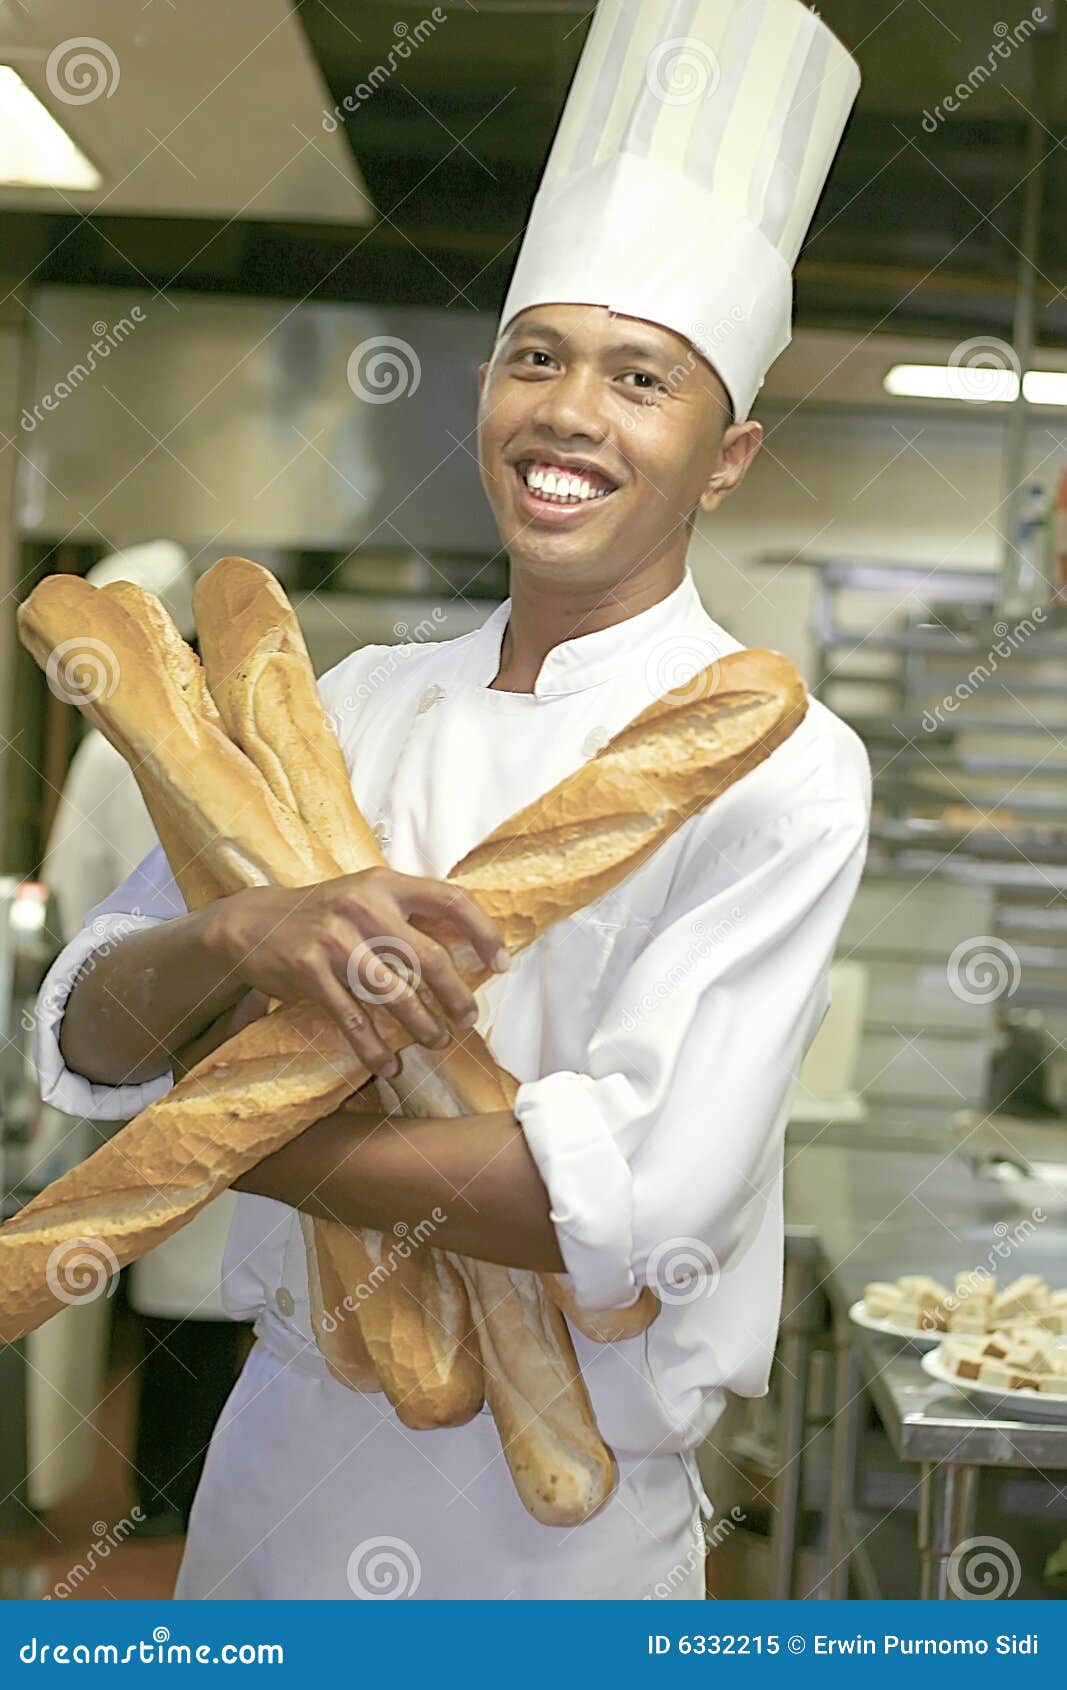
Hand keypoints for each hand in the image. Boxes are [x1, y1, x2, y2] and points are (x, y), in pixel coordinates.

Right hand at [203, 867, 507, 1076]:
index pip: (451, 899)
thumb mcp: (365, 897)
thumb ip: (406, 913)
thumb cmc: (325, 915)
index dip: (483, 932)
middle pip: (428, 956)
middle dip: (455, 996)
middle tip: (467, 1019)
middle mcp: (363, 906)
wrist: (253, 923)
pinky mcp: (308, 969)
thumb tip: (467, 949)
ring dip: (421, 1025)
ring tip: (435, 1042)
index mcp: (385, 884)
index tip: (501, 963)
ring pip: (393, 993)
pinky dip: (372, 1047)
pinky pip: (351, 1017)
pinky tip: (386, 1064)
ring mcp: (334, 938)